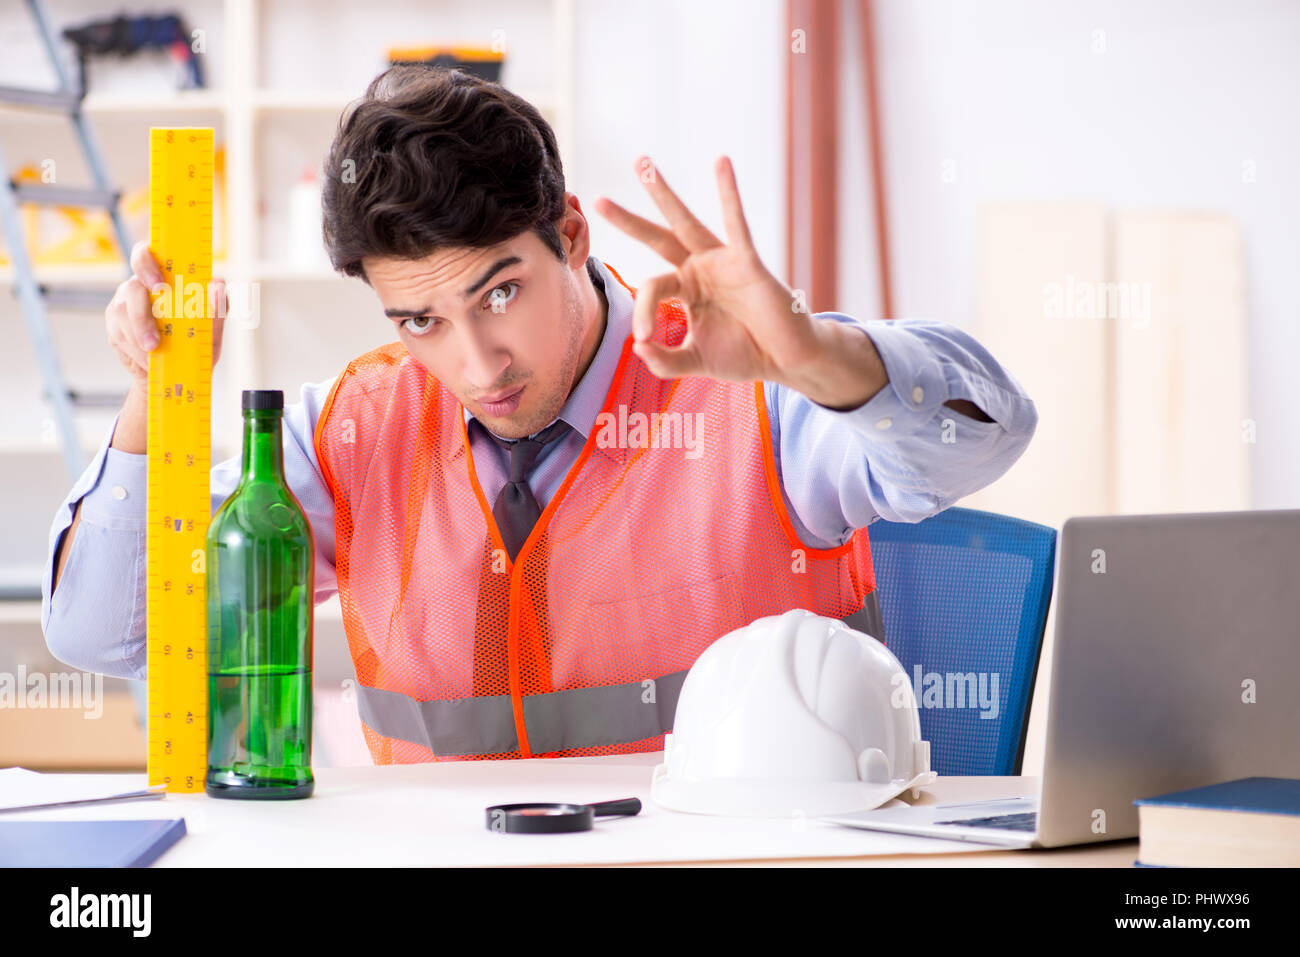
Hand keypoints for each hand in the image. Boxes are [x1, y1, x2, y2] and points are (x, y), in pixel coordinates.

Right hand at [107, 239, 226, 391]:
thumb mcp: (212, 328)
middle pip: (131, 287)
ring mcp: (123, 306)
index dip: (145, 262)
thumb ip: (218, 306)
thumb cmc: (197, 345)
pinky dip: (135, 349)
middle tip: (154, 338)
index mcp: (163, 278)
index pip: (145, 254)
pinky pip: (119, 334)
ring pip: (123, 314)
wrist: (178, 373)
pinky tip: (148, 358)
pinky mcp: (114, 327)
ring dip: (141, 336)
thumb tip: (218, 284)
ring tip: (156, 352)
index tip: (158, 284)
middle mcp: (140, 287)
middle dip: (141, 313)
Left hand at [593, 155, 829, 385]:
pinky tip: (721, 163)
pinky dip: (729, 193)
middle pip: (657, 238)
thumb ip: (665, 360)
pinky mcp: (747, 262)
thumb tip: (637, 347)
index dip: (642, 312)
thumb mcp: (697, 362)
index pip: (651, 289)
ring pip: (685, 223)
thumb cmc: (745, 355)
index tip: (644, 338)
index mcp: (686, 289)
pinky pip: (736, 224)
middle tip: (597, 200)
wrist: (786, 360)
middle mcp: (699, 269)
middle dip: (628, 220)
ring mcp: (721, 262)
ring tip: (642, 163)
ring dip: (663, 194)